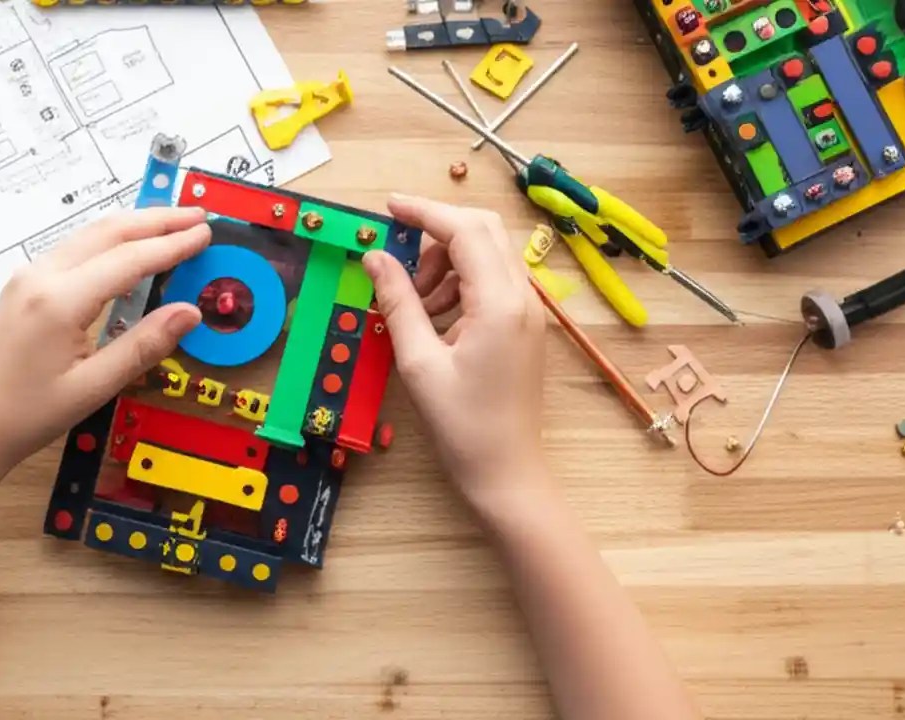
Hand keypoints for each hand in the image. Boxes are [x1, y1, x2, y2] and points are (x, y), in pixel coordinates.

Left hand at [0, 207, 210, 486]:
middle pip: (107, 232)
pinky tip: (127, 251)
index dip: (172, 244)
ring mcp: (26, 279)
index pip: (129, 259)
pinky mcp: (20, 289)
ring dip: (132, 228)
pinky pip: (73, 252)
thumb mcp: (92, 388)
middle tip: (197, 217)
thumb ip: (143, 346)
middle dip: (156, 221)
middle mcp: (40, 277)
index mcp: (59, 301)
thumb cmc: (25, 417)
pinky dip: (108, 243)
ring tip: (171, 225)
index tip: (206, 233)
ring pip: (88, 236)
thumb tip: (189, 313)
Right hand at [363, 195, 546, 506]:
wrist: (506, 471)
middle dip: (437, 234)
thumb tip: (376, 258)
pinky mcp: (524, 325)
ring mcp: (528, 311)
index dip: (424, 211)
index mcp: (500, 303)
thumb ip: (398, 302)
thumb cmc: (462, 425)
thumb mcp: (418, 362)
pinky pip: (492, 281)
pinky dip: (460, 284)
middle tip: (398, 259)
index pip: (465, 230)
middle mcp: (523, 298)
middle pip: (483, 230)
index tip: (388, 208)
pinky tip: (434, 318)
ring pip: (487, 254)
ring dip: (446, 263)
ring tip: (415, 305)